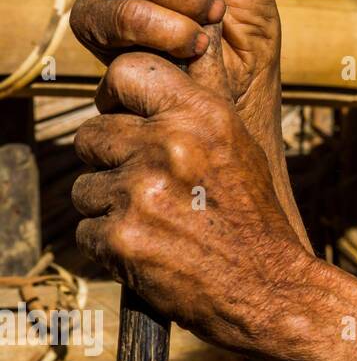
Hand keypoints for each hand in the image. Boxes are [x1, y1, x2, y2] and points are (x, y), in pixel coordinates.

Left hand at [72, 50, 305, 349]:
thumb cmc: (253, 219)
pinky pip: (86, 230)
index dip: (118, 97)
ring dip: (109, 206)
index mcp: (203, 116)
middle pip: (92, 133)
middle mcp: (169, 146)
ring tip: (155, 223)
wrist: (268, 287)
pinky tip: (150, 249)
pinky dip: (110, 244)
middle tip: (146, 185)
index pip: (127, 73)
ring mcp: (140, 192)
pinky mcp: (120, 237)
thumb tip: (144, 80)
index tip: (127, 118)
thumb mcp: (239, 147)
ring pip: (85, 186)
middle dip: (109, 160)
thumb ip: (193, 113)